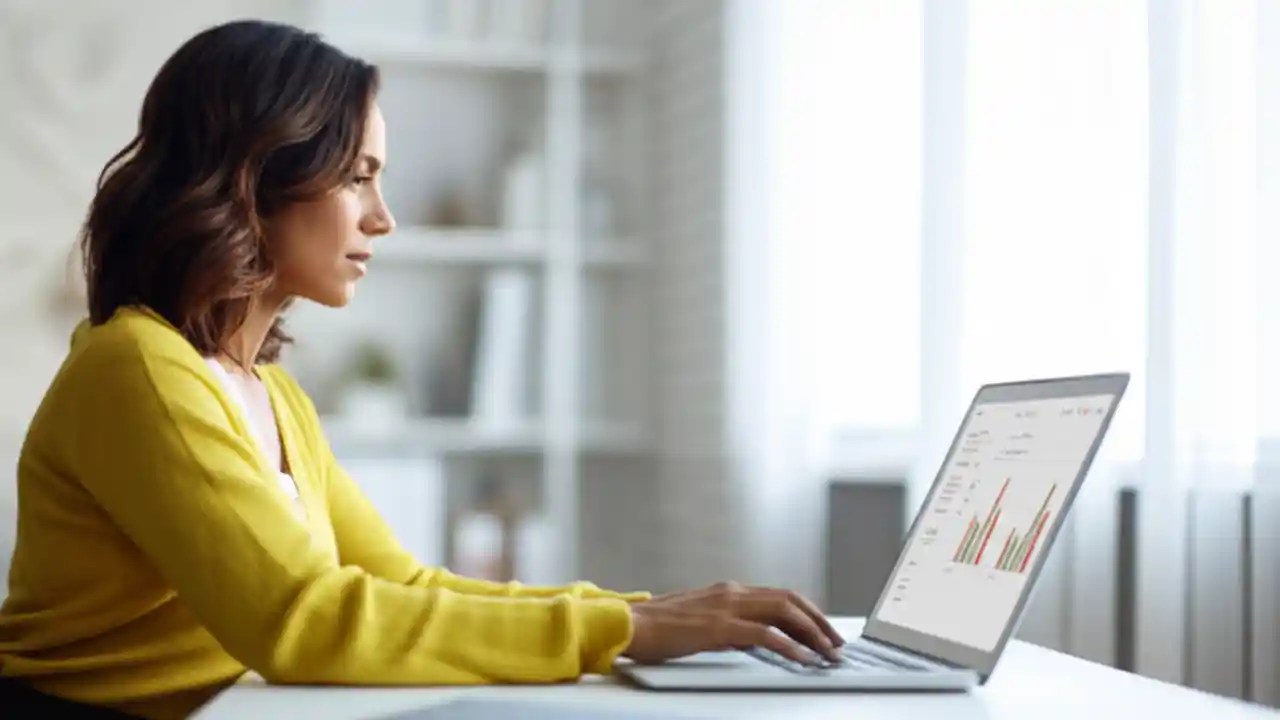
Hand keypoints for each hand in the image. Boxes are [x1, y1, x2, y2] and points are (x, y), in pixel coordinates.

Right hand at [622, 581, 844, 665]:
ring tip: (827, 653)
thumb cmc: (658, 626)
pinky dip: (790, 647)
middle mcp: (732, 592)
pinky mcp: (719, 627)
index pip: (779, 596)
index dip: (807, 612)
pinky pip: (765, 635)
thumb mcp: (700, 620)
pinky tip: (803, 660)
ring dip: (811, 633)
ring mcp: (726, 607)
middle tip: (836, 644)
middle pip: (790, 600)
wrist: (629, 624)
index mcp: (729, 590)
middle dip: (818, 621)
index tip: (823, 631)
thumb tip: (751, 637)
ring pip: (784, 612)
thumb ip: (727, 624)